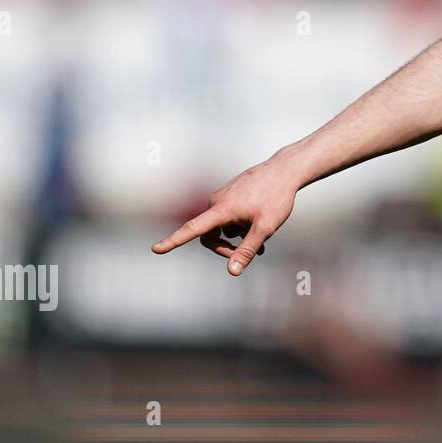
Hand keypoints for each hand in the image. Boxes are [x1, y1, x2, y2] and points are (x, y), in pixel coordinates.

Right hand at [151, 154, 300, 275]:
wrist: (285, 170)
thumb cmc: (276, 198)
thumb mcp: (265, 228)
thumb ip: (247, 249)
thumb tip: (232, 272)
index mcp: (221, 209)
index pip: (192, 230)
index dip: (173, 241)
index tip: (156, 249)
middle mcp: (216, 201)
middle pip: (209, 234)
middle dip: (226, 248)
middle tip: (253, 254)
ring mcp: (223, 196)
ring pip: (222, 226)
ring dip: (237, 236)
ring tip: (263, 240)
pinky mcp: (230, 193)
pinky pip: (228, 216)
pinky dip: (240, 225)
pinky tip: (259, 224)